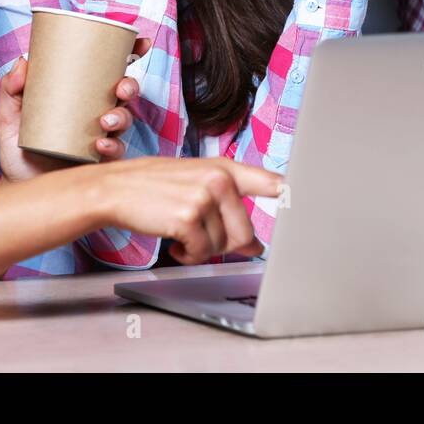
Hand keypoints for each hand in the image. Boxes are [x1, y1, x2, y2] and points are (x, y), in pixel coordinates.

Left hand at [0, 53, 143, 183]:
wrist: (18, 187)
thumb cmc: (19, 150)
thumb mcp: (9, 116)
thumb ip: (11, 89)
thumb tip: (23, 62)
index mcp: (81, 96)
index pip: (109, 71)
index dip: (130, 54)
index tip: (141, 42)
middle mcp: (96, 114)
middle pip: (125, 93)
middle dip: (130, 86)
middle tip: (121, 89)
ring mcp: (101, 137)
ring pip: (125, 120)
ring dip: (121, 117)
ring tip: (105, 121)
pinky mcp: (100, 161)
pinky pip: (116, 151)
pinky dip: (111, 146)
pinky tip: (99, 146)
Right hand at [88, 157, 282, 262]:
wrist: (115, 189)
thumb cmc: (155, 187)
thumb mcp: (196, 183)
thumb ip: (229, 207)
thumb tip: (256, 246)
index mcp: (225, 168)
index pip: (271, 181)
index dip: (292, 196)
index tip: (309, 204)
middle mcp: (219, 179)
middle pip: (246, 232)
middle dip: (226, 244)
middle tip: (202, 237)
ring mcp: (204, 197)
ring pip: (222, 245)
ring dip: (202, 248)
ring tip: (182, 233)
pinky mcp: (188, 217)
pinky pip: (201, 252)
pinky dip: (188, 255)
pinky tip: (175, 242)